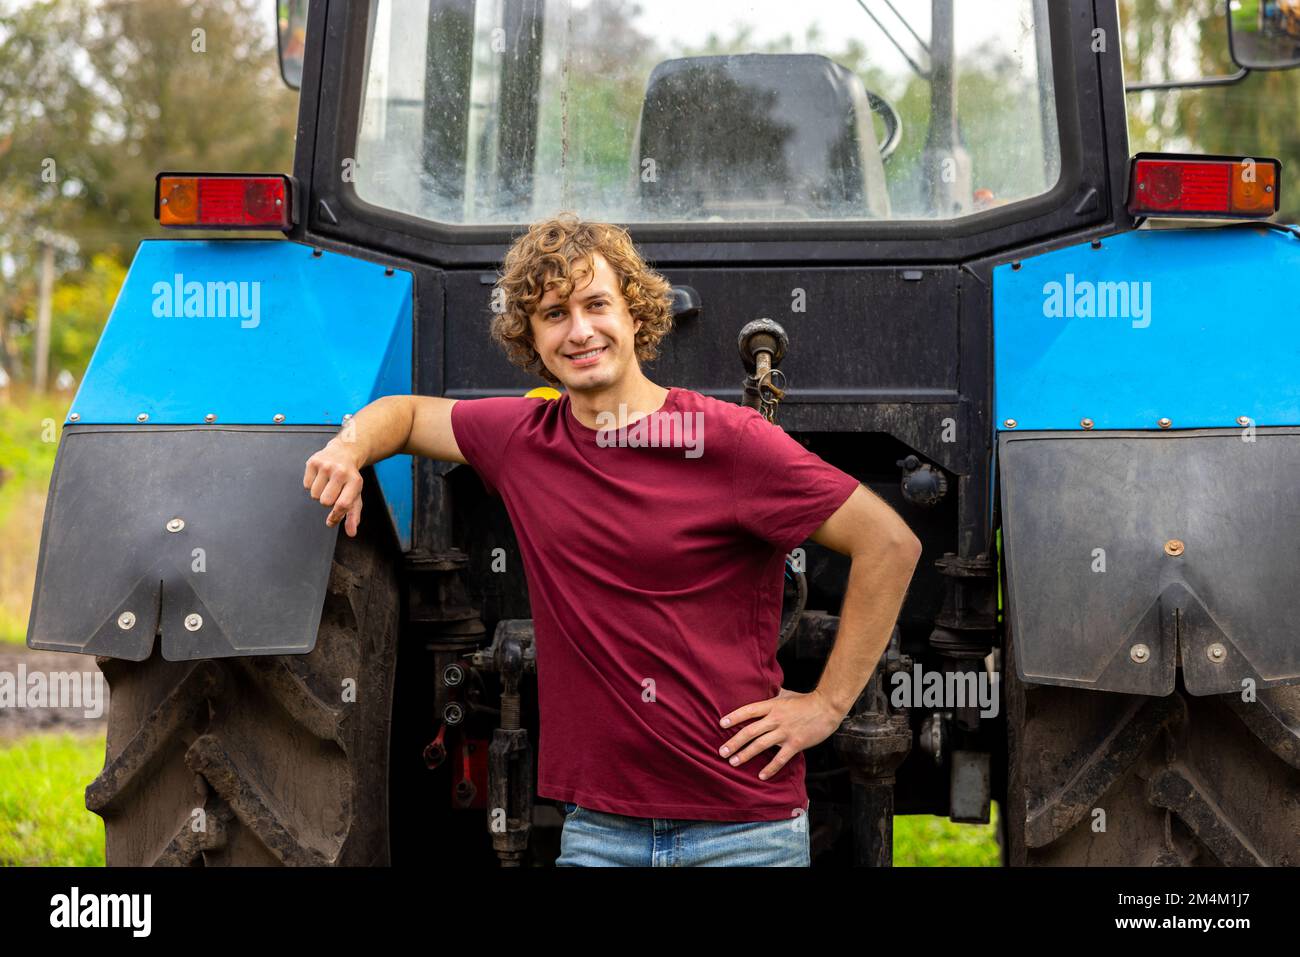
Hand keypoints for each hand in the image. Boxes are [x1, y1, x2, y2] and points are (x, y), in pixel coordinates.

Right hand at [303, 438, 363, 536]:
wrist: (344, 452)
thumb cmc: (350, 479)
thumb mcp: (356, 495)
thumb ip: (353, 515)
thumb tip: (351, 534)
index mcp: (355, 482)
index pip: (342, 505)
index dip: (336, 516)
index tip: (331, 520)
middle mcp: (341, 472)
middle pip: (325, 502)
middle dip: (327, 501)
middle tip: (333, 492)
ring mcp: (326, 465)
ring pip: (314, 495)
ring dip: (319, 494)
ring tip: (327, 484)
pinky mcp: (313, 462)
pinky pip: (306, 485)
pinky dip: (312, 485)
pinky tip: (320, 477)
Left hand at [718, 688, 844, 780]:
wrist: (827, 706)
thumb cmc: (806, 700)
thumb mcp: (786, 694)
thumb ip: (773, 696)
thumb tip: (762, 691)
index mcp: (772, 705)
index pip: (749, 710)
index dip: (734, 717)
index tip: (721, 724)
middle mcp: (776, 718)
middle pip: (750, 731)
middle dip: (734, 742)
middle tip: (722, 751)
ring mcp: (785, 732)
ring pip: (761, 745)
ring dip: (745, 754)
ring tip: (733, 762)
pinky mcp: (796, 743)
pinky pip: (780, 758)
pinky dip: (770, 768)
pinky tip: (761, 776)